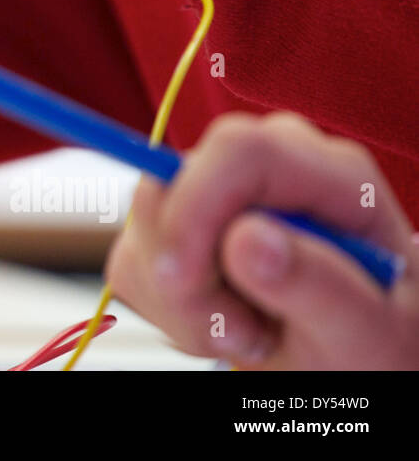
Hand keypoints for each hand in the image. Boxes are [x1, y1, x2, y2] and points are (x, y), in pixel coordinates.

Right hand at [106, 111, 418, 368]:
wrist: (354, 363)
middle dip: (184, 273)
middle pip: (172, 183)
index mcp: (330, 174)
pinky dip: (164, 310)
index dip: (196, 205)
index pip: (238, 150)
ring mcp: (218, 193)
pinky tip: (223, 326)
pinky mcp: (180, 227)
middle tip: (244, 336)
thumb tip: (248, 237)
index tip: (184, 280)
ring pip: (143, 226)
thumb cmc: (379, 347)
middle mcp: (268, 168)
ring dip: (178, 302)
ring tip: (248, 336)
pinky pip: (132, 258)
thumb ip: (320, 285)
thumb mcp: (369, 334)